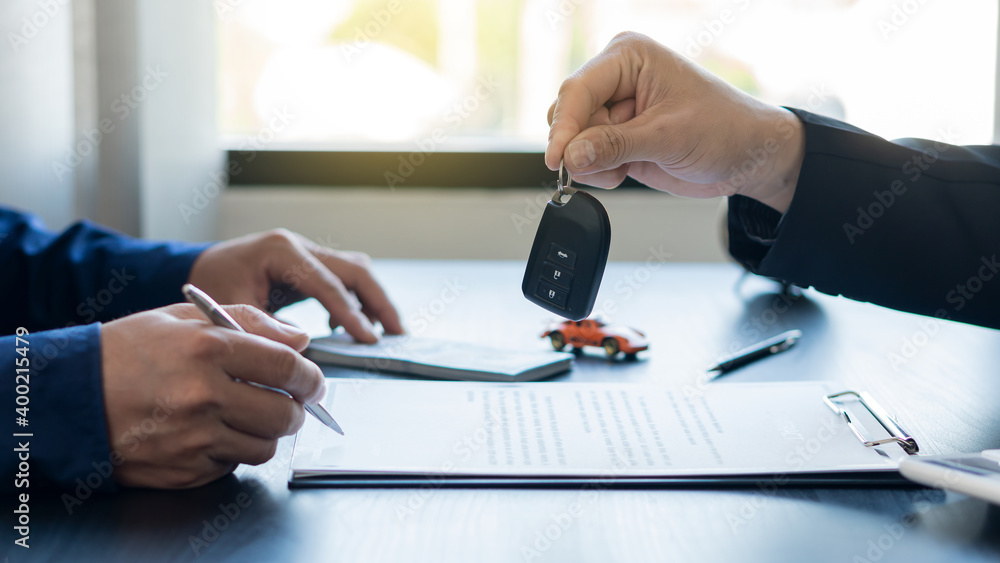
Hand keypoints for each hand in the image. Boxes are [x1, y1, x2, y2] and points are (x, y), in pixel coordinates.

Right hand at [101, 303, 324, 488]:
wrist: (68, 397)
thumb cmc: (126, 352)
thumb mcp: (183, 318)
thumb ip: (249, 321)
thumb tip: (299, 338)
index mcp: (207, 349)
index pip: (287, 366)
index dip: (310, 376)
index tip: (312, 380)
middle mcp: (203, 395)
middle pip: (285, 413)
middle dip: (297, 409)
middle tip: (290, 401)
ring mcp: (193, 437)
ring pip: (265, 446)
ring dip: (267, 432)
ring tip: (249, 415)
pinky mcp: (184, 468)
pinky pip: (232, 465)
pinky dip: (233, 451)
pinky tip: (214, 432)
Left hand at [189, 229, 403, 343]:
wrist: (197, 270)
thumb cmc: (210, 287)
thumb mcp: (231, 309)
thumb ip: (268, 326)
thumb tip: (304, 346)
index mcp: (281, 251)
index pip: (329, 284)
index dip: (352, 314)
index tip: (370, 340)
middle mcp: (299, 246)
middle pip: (355, 269)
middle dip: (379, 302)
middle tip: (397, 333)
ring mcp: (306, 252)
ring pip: (355, 271)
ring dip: (374, 300)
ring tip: (387, 331)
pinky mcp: (309, 265)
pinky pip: (343, 279)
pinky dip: (355, 301)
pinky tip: (349, 328)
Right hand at [545, 32, 804, 212]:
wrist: (746, 157)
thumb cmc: (724, 130)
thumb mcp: (669, 137)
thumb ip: (615, 146)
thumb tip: (572, 155)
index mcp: (629, 57)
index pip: (578, 89)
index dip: (564, 127)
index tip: (558, 160)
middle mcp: (616, 79)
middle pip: (568, 115)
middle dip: (582, 147)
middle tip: (611, 166)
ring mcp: (614, 109)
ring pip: (572, 140)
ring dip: (592, 163)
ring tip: (627, 166)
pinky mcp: (615, 137)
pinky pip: (584, 157)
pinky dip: (599, 172)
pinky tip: (627, 170)